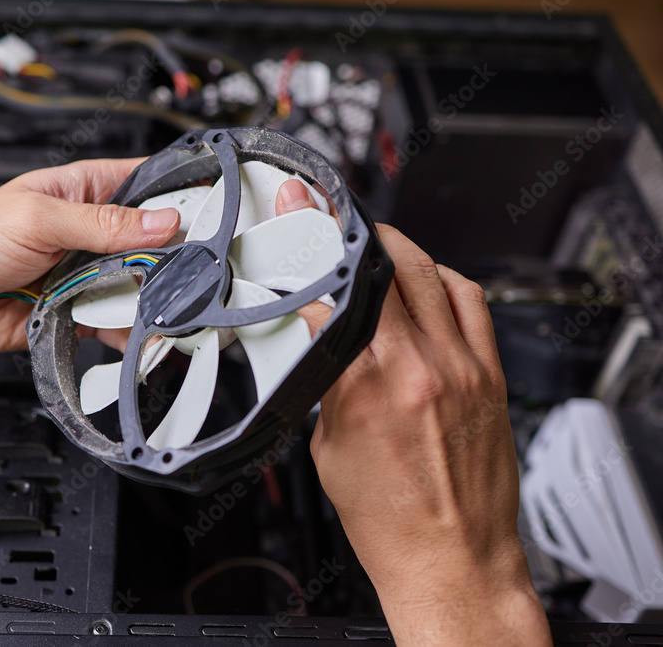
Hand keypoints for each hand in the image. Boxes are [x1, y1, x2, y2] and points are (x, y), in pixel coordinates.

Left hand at [0, 158, 179, 352]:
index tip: (210, 214)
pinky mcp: (75, 309)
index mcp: (82, 189)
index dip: (180, 195)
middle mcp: (88, 230)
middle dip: (172, 257)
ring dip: (153, 296)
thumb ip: (104, 224)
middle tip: (195, 269)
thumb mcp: (39, 218)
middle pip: (150, 241)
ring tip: (172, 305)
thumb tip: (161, 222)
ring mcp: (83, 271)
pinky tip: (143, 333)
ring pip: (137, 284)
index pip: (146, 183)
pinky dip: (130, 330)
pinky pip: (114, 320)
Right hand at [274, 181, 551, 645]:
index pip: (331, 296)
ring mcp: (463, 367)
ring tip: (377, 248)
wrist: (453, 560)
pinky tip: (428, 280)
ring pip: (431, 273)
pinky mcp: (491, 376)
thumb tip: (315, 335)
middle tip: (331, 225)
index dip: (307, 255)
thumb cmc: (390, 520)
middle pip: (385, 268)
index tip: (294, 229)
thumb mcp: (327, 444)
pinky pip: (472, 302)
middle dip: (351, 237)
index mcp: (366, 387)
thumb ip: (324, 379)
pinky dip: (445, 278)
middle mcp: (420, 367)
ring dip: (398, 249)